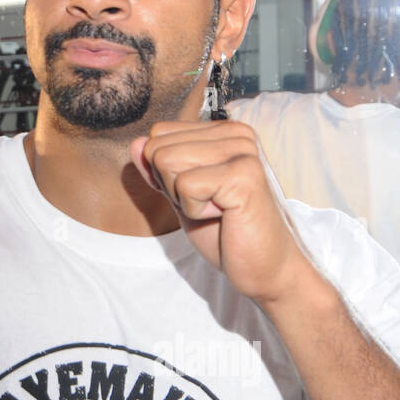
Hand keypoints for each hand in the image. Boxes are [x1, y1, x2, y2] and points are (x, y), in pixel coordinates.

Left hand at [130, 120, 318, 308]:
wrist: (262, 267)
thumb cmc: (225, 232)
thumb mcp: (180, 196)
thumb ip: (158, 169)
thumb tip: (137, 143)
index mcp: (222, 132)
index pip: (159, 134)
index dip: (165, 172)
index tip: (199, 192)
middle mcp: (235, 134)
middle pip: (159, 148)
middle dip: (172, 186)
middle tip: (209, 204)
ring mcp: (242, 152)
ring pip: (167, 162)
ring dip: (183, 198)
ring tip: (217, 209)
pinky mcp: (244, 175)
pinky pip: (185, 185)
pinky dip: (194, 210)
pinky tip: (224, 215)